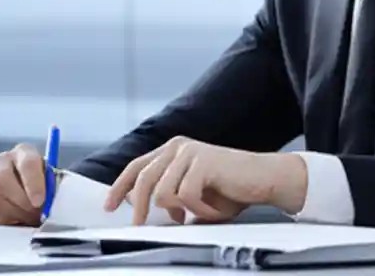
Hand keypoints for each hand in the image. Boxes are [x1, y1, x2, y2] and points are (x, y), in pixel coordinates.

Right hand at [0, 143, 46, 225]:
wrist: (33, 195)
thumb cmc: (47, 186)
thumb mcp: (54, 182)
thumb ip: (52, 187)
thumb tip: (51, 199)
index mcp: (25, 152)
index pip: (27, 163)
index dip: (33, 183)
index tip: (40, 201)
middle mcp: (3, 161)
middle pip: (2, 179)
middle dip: (21, 200)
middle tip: (35, 213)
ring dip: (16, 212)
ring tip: (31, 216)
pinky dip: (8, 219)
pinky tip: (20, 219)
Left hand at [105, 136, 306, 224]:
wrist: (265, 180)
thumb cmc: (230, 190)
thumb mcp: (192, 195)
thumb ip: (169, 199)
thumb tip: (141, 215)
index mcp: (173, 150)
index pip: (137, 167)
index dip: (120, 187)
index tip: (109, 207)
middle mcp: (178, 147)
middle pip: (143, 180)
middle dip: (138, 208)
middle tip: (141, 226)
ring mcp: (191, 152)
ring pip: (163, 192)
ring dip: (180, 211)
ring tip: (199, 214)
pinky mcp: (204, 161)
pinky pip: (186, 197)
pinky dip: (199, 211)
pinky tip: (213, 210)